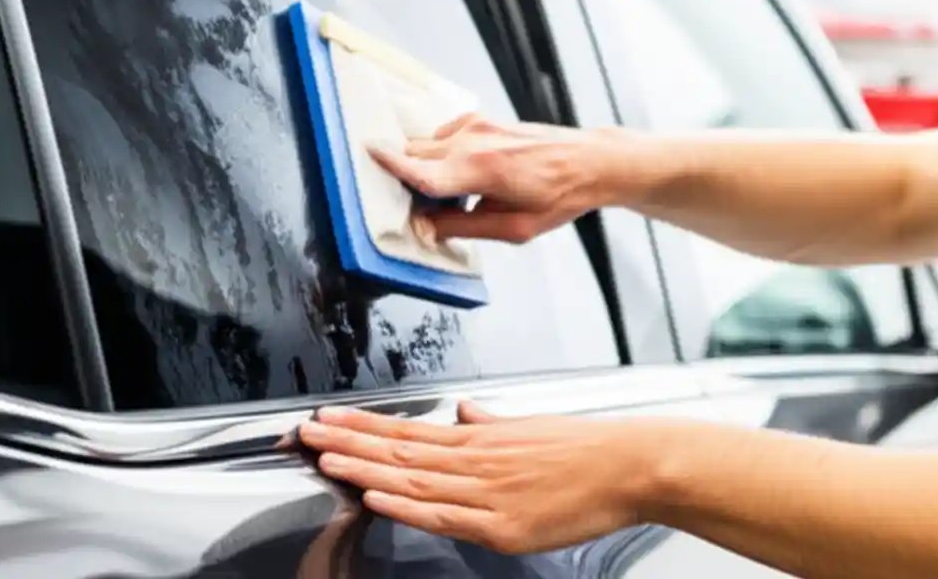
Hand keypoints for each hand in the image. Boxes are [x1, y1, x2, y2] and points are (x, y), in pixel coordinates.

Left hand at [297, 402, 667, 553]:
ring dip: (364, 469)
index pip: (406, 431)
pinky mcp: (502, 526)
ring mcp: (487, 493)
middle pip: (399, 451)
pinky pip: (444, 515)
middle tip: (307, 432)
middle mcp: (476, 461)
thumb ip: (491, 423)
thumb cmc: (586, 447)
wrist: (630, 467)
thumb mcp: (530, 426)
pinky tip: (376, 496)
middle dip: (348, 442)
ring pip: (413, 479)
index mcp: (480, 438)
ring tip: (326, 458)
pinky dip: (406, 505)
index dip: (362, 426)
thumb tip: (464, 411)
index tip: (329, 419)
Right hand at [368, 114, 630, 243]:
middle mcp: (472, 140)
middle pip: (414, 156)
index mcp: (481, 170)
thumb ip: (462, 228)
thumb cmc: (558, 195)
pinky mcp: (477, 120)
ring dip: (424, 168)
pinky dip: (440, 157)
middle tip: (419, 207)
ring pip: (424, 145)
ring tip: (452, 195)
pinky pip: (440, 139)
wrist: (590, 161)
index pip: (422, 170)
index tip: (365, 156)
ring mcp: (474, 125)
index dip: (390, 166)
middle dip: (407, 179)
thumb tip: (424, 226)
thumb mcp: (513, 229)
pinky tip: (464, 177)